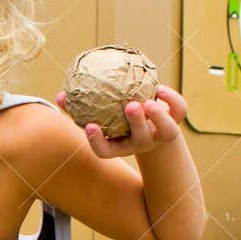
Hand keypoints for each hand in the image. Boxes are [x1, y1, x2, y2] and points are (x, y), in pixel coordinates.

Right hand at [56, 84, 186, 157]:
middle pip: (140, 141)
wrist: (152, 127)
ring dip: (159, 115)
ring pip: (167, 131)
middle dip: (137, 123)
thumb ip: (80, 110)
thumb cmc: (118, 121)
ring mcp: (161, 134)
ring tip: (148, 99)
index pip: (106, 151)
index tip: (89, 125)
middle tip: (131, 106)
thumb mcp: (99, 117)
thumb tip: (61, 96)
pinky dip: (172, 100)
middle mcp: (142, 142)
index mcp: (121, 146)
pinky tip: (160, 88)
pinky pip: (179, 111)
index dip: (97, 141)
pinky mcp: (176, 121)